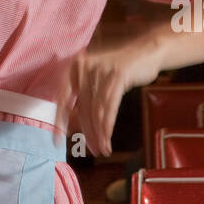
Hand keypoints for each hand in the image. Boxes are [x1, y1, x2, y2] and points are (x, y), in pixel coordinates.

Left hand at [65, 32, 164, 156]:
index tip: (57, 141)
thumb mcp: (97, 78)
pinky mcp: (118, 75)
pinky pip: (109, 107)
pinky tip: (108, 139)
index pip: (62, 98)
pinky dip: (107, 127)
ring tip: (102, 149)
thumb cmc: (119, 70)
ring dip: (99, 134)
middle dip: (87, 133)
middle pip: (82, 109)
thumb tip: (72, 123)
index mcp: (75, 67)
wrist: (146, 52)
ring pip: (96, 110)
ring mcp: (101, 70)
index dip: (59, 121)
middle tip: (91, 151)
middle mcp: (84, 67)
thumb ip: (84, 96)